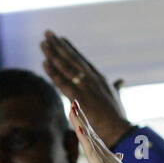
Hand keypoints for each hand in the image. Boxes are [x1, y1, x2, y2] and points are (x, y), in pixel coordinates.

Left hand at [42, 30, 130, 148]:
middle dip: (59, 45)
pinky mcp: (79, 97)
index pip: (81, 60)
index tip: (61, 38)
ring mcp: (85, 87)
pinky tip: (44, 62)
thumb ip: (117, 86)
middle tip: (47, 33)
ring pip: (65, 67)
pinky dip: (53, 72)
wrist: (119, 129)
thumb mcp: (116, 97)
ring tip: (43, 42)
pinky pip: (62, 82)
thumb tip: (121, 80)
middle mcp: (92, 78)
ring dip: (53, 54)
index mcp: (99, 78)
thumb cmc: (117, 116)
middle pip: (71, 58)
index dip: (70, 48)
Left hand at [69, 99, 142, 162]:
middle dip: (81, 116)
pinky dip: (84, 138)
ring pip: (88, 137)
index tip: (78, 111)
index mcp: (106, 157)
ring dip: (80, 122)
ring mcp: (103, 159)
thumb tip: (118, 157)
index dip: (85, 124)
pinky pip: (90, 150)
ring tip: (73, 107)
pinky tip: (79, 127)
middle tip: (73, 101)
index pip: (93, 137)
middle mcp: (105, 154)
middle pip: (90, 132)